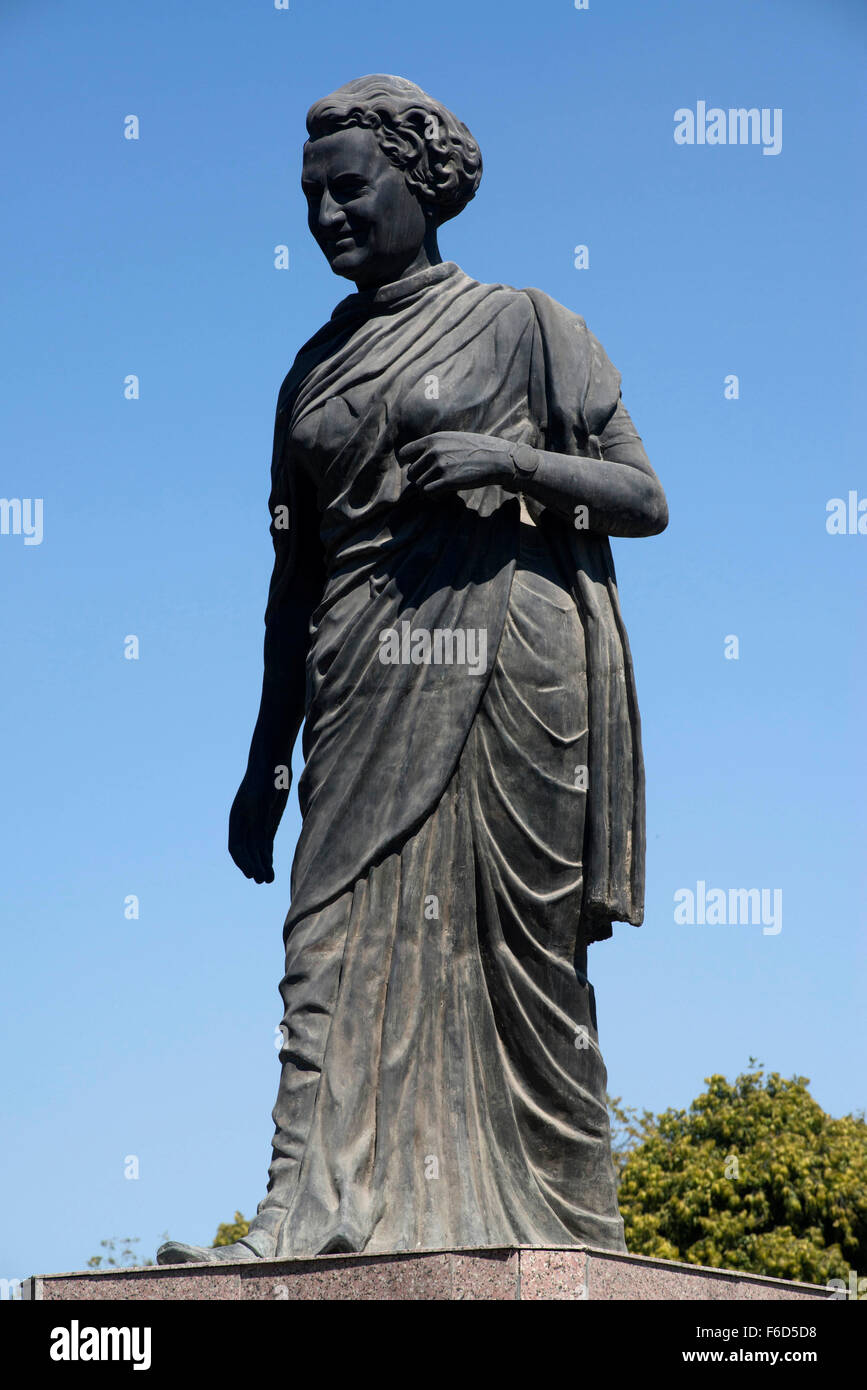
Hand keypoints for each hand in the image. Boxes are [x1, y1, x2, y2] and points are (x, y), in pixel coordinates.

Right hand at [228, 761, 288, 883]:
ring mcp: (257, 823)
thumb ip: (258, 824)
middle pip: (247, 852)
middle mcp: (245, 824)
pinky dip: (268, 857)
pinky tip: (270, 868)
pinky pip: (266, 844)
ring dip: (262, 865)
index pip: (236, 847)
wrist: (274, 763)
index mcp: (237, 819)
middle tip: (262, 880)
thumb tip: (258, 850)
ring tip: (269, 880)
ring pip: (258, 850)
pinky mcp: (269, 822)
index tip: (251, 874)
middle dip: (254, 866)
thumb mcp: (261, 803)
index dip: (243, 862)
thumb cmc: (265, 780)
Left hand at [399, 431, 523, 495]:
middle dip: (420, 480)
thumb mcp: (454, 439)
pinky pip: (428, 492)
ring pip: (419, 485)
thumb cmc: (478, 450)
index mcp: (433, 439)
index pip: (405, 453)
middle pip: (411, 473)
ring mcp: (441, 466)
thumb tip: (421, 459)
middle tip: (434, 483)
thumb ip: (436, 446)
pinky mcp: (448, 480)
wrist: (498, 458)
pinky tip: (444, 494)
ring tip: (441, 489)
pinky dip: (434, 497)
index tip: (419, 470)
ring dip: (428, 490)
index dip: (409, 463)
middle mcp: (434, 451)